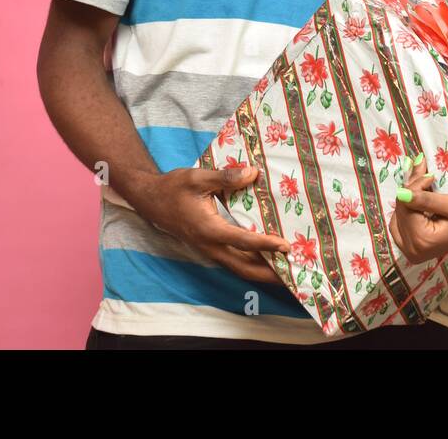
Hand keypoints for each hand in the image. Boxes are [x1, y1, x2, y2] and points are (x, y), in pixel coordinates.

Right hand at [127, 166, 289, 284]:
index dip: (265, 245)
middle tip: (295, 274)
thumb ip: (226, 177)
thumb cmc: (174, 187)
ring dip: (264, 273)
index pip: (242, 241)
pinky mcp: (211, 249)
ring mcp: (210, 250)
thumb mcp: (198, 177)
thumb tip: (253, 173)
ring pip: (240, 269)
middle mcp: (210, 246)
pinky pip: (236, 262)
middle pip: (244, 268)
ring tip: (289, 272)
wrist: (152, 200)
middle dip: (270, 274)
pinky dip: (254, 266)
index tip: (286, 246)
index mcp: (208, 229)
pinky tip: (270, 261)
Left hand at [388, 156, 447, 261]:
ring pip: (396, 217)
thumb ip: (426, 198)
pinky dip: (404, 212)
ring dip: (406, 201)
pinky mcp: (409, 250)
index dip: (414, 187)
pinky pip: (398, 226)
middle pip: (400, 211)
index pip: (405, 205)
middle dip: (410, 191)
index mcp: (422, 240)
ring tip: (421, 188)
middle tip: (424, 175)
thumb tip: (401, 192)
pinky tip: (415, 204)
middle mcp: (411, 250)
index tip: (429, 176)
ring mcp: (408, 252)